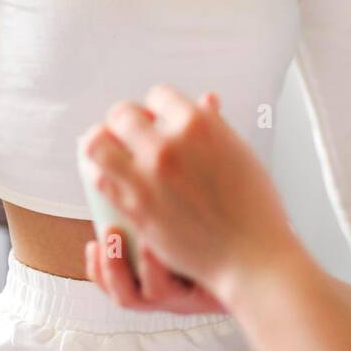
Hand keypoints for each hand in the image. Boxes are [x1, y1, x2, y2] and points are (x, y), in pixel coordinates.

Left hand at [79, 87, 298, 303]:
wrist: (251, 255)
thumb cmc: (253, 206)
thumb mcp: (240, 152)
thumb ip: (215, 124)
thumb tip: (205, 100)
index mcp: (198, 124)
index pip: (159, 95)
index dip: (157, 106)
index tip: (159, 117)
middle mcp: (169, 145)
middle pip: (122, 113)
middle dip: (124, 119)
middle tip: (129, 131)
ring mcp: (148, 177)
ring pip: (96, 143)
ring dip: (100, 142)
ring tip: (107, 148)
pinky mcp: (135, 208)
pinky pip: (100, 179)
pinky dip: (98, 173)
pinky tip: (107, 175)